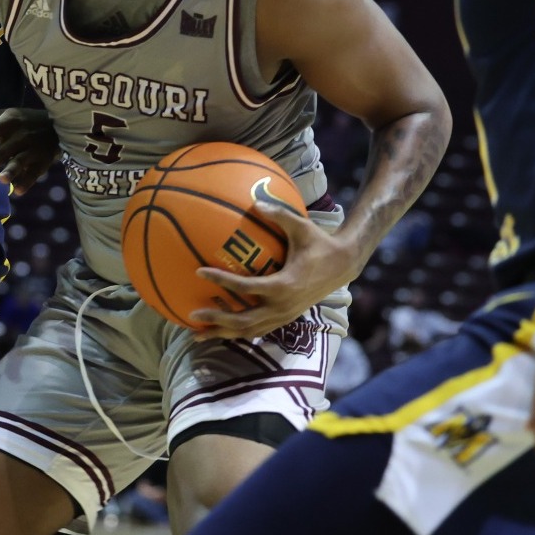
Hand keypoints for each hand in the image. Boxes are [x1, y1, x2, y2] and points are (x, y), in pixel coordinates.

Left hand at [0, 108, 59, 194]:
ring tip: (1, 181)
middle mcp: (21, 133)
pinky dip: (27, 181)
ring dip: (11, 171)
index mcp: (9, 120)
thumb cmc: (23, 120)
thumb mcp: (4, 117)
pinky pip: (35, 171)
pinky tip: (18, 191)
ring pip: (20, 161)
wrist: (59, 122)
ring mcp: (34, 147)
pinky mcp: (45, 158)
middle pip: (2, 151)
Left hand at [191, 196, 353, 340]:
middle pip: (244, 321)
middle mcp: (283, 307)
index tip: (199, 271)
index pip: (246, 288)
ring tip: (198, 333)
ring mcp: (285, 316)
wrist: (343, 265)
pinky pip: (258, 329)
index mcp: (284, 286)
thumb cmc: (319, 243)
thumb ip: (279, 215)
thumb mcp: (301, 226)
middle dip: (217, 321)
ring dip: (224, 332)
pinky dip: (238, 331)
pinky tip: (220, 328)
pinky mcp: (286, 318)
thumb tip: (255, 201)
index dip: (222, 280)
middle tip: (191, 316)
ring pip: (249, 331)